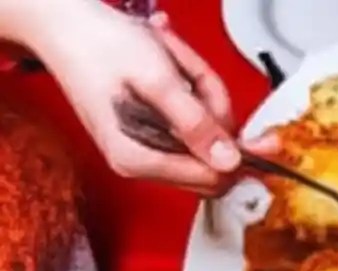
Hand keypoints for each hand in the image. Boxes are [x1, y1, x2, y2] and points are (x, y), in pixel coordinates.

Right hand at [13, 0, 272, 193]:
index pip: (213, 177)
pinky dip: (190, 88)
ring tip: (171, 56)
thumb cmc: (100, 46)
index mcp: (140, 159)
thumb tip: (230, 161)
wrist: (63, 24)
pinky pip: (191, 118)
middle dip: (215, 110)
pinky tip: (170, 63)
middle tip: (190, 70)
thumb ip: (196, 124)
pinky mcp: (151, 130)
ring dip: (201, 91)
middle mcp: (143, 162)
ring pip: (205, 132)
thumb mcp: (158, 82)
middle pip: (213, 155)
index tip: (270, 134)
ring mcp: (147, 147)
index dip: (244, 153)